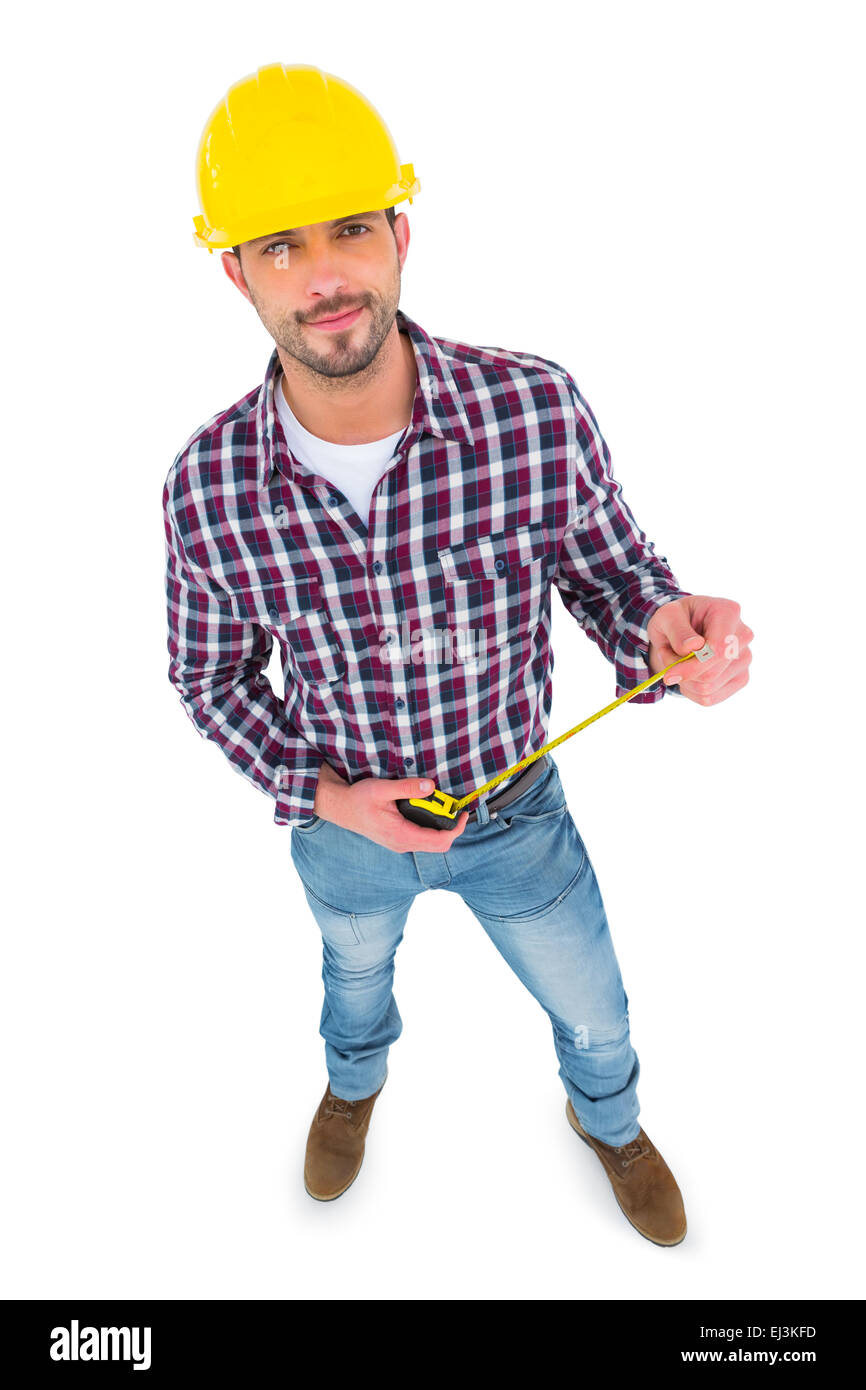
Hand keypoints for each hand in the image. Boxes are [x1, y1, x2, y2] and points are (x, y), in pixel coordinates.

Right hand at [314, 761, 469, 851]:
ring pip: (431, 844)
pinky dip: (432, 828)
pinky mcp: (398, 840)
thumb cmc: (358, 799)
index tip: (462, 812)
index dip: (456, 828)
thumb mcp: (382, 789)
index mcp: (401, 834)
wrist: (341, 808)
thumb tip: (430, 786)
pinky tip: (429, 812)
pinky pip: (422, 840)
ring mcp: (400, 844)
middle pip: (439, 845)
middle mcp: (402, 844)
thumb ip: (407, 788)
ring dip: (442, 828)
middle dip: (452, 828)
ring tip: (443, 807)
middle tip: (455, 807)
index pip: (439, 841)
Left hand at [646, 595, 752, 705]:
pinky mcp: (741, 677)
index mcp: (728, 612)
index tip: (668, 675)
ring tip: (679, 662)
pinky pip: (710, 698)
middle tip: (667, 658)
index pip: (717, 650)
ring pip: (709, 688)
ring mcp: (745, 658)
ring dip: (685, 681)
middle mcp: (743, 635)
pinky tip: (689, 673)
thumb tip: (693, 646)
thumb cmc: (676, 620)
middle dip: (683, 672)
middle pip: (712, 673)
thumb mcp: (666, 616)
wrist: (683, 630)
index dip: (692, 667)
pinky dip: (691, 691)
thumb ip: (677, 629)